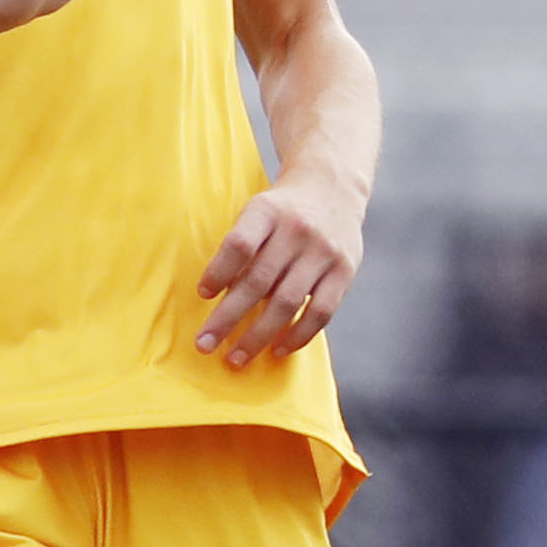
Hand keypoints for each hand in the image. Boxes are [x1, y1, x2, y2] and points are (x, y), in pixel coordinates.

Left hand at [196, 175, 364, 368]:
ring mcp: (324, 251)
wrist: (333, 187)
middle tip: (204, 345)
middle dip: (227, 318)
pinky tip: (277, 349)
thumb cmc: (282, 210)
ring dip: (258, 335)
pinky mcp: (344, 270)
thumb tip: (218, 300)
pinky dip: (297, 335)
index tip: (202, 294)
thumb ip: (243, 249)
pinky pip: (321, 312)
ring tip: (236, 358)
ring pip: (286, 302)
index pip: (240, 244)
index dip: (218, 271)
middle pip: (258, 280)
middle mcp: (297, 230)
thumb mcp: (259, 212)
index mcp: (268, 211)